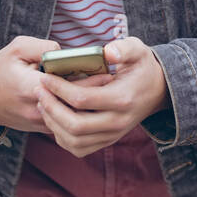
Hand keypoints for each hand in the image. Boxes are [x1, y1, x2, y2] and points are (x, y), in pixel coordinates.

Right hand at [0, 36, 114, 136]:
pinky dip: (77, 114)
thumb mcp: (16, 48)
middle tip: (115, 83)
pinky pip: (64, 124)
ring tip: (107, 94)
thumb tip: (64, 51)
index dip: (90, 80)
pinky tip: (90, 104)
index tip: (108, 72)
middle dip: (95, 94)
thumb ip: (42, 46)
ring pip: (71, 117)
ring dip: (87, 107)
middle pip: (74, 104)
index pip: (69, 87)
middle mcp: (37, 109)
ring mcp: (38, 122)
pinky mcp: (39, 128)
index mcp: (32, 87)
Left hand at [37, 37, 170, 157]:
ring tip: (43, 104)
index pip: (82, 99)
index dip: (59, 89)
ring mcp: (113, 134)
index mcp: (122, 99)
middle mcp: (118, 122)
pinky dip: (61, 137)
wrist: (158, 90)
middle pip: (75, 125)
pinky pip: (78, 148)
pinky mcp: (108, 141)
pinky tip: (54, 119)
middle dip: (51, 108)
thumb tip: (107, 52)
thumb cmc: (142, 67)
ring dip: (53, 124)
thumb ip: (123, 48)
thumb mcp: (138, 50)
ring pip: (74, 140)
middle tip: (39, 92)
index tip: (46, 77)